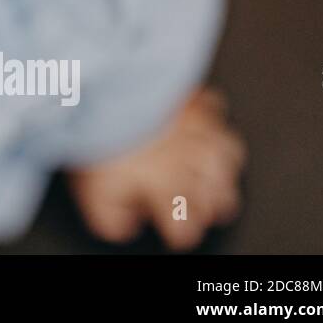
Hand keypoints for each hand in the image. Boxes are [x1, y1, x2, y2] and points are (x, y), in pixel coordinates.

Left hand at [66, 87, 246, 249]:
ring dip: (221, 171)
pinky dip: (213, 122)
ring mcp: (196, 129)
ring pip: (227, 158)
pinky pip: (216, 111)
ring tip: (212, 175)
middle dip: (210, 208)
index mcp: (168, 188)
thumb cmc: (100, 139)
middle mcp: (190, 162)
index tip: (173, 230)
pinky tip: (205, 125)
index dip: (179, 233)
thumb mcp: (94, 194)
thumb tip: (124, 224)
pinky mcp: (190, 99)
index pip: (186, 226)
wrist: (106, 90)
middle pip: (217, 197)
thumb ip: (114, 219)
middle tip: (199, 209)